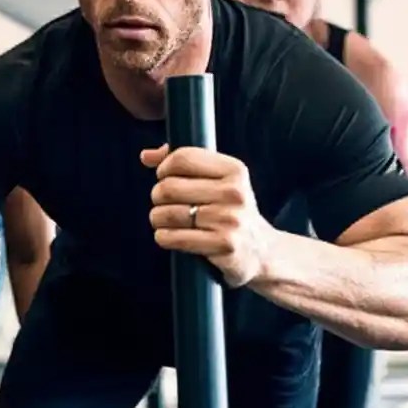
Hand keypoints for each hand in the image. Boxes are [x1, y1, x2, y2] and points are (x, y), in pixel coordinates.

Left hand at [141, 144, 274, 287]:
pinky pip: (173, 237)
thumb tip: (146, 156)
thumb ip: (184, 163)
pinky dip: (163, 237)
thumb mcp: (219, 181)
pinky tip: (168, 237)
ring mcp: (230, 220)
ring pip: (167, 214)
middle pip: (170, 187)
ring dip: (157, 218)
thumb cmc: (229, 211)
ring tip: (164, 221)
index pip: (183, 159)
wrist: (261, 251)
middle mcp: (234, 193)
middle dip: (157, 196)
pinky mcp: (223, 245)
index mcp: (234, 170)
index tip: (164, 177)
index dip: (164, 168)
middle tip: (163, 203)